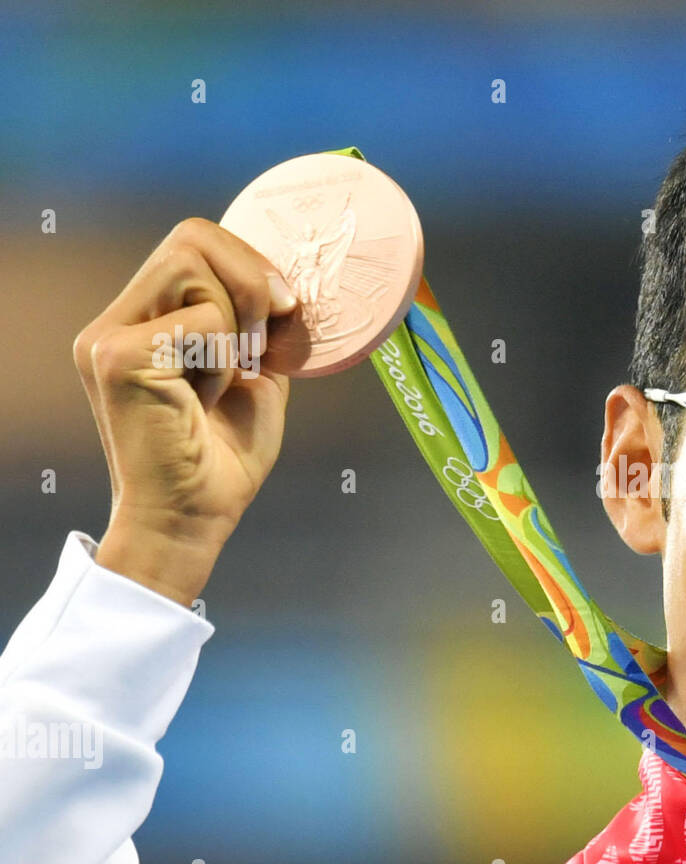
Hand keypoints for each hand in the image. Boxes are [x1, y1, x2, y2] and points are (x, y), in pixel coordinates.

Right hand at [73, 218, 299, 604]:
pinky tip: (205, 400)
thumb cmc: (224, 456)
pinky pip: (200, 321)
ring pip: (194, 268)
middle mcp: (114, 321)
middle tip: (261, 345)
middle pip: (192, 238)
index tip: (286, 310)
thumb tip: (291, 278)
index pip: (194, 242)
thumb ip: (261, 323)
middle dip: (251, 283)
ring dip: (236, 324)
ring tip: (223, 379)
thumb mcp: (256, 374)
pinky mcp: (117, 357)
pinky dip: (222, 358)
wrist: (197, 517)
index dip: (251, 263)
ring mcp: (107, 337)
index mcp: (143, 320)